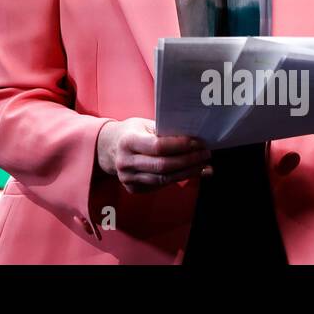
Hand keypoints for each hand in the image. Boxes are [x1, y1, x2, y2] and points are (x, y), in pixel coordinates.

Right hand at [96, 118, 211, 192]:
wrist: (108, 148)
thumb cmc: (130, 133)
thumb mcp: (143, 124)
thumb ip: (163, 131)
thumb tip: (191, 138)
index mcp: (128, 141)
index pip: (158, 146)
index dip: (180, 146)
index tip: (198, 142)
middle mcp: (126, 162)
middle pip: (163, 166)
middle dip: (188, 161)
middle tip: (205, 154)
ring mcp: (128, 178)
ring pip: (164, 179)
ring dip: (187, 173)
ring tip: (204, 166)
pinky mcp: (134, 189)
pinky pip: (160, 186)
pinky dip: (177, 179)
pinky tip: (191, 172)